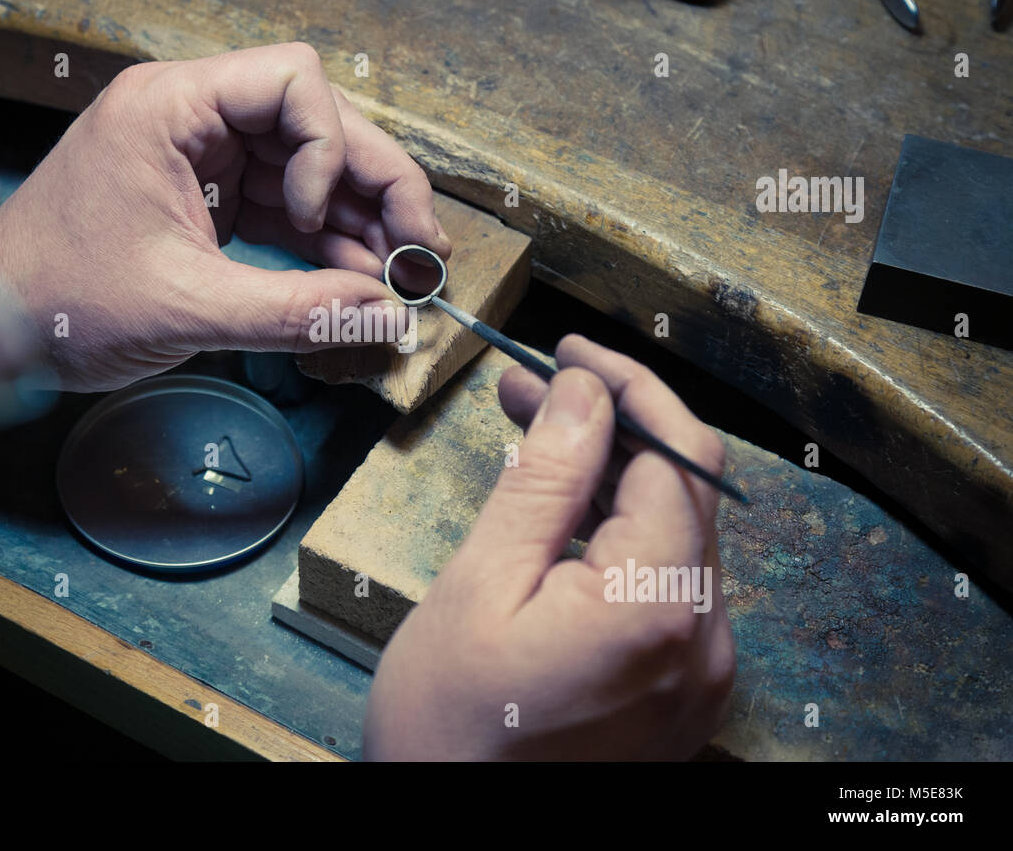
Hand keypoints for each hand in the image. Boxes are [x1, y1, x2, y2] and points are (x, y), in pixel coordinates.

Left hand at [0, 42, 450, 390]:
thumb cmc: (59, 302)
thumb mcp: (188, 308)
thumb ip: (298, 311)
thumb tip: (387, 318)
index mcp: (171, 107)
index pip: (293, 78)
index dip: (330, 146)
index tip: (315, 219)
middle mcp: (192, 117)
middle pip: (317, 123)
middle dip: (372, 186)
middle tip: (420, 251)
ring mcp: (201, 159)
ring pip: (309, 167)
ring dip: (358, 221)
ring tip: (400, 277)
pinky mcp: (206, 200)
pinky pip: (283, 208)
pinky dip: (323, 244)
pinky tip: (358, 281)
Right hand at [364, 334, 734, 759]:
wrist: (452, 835)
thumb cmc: (448, 727)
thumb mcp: (481, 584)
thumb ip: (544, 480)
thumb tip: (582, 393)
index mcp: (659, 606)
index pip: (674, 455)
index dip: (623, 387)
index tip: (567, 351)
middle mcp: (704, 639)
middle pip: (679, 491)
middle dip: (610, 426)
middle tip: (531, 388)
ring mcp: (699, 671)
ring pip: (671, 534)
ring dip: (608, 479)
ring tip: (534, 437)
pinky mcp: (681, 689)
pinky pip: (663, 584)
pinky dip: (617, 536)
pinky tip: (562, 512)